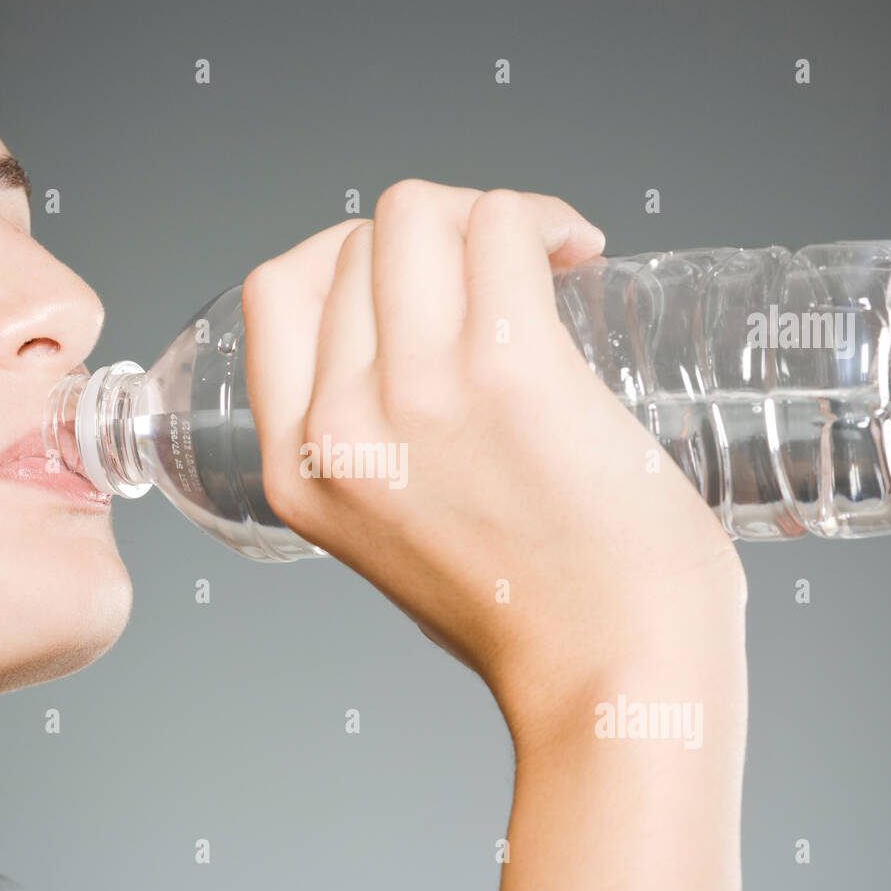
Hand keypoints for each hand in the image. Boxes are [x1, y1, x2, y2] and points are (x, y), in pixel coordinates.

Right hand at [243, 180, 744, 753]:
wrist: (614, 677)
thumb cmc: (531, 614)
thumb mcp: (395, 533)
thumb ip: (374, 444)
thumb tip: (414, 334)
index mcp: (300, 468)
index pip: (276, 291)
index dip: (347, 258)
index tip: (419, 276)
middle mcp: (340, 424)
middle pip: (354, 241)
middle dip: (434, 234)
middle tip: (505, 271)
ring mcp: (418, 393)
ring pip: (419, 213)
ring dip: (487, 215)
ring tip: (545, 258)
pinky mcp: (508, 370)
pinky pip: (501, 225)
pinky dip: (543, 218)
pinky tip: (580, 254)